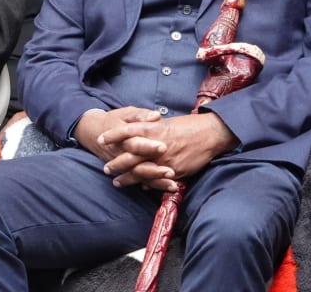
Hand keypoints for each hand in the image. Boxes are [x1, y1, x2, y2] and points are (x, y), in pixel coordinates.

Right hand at [74, 107, 175, 189]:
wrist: (94, 132)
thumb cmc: (115, 120)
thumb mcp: (126, 114)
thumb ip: (141, 115)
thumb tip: (156, 116)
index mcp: (123, 138)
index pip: (135, 144)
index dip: (148, 146)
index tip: (163, 147)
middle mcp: (122, 154)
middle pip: (137, 164)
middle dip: (154, 169)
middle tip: (170, 172)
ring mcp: (123, 165)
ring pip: (139, 175)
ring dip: (156, 181)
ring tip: (172, 184)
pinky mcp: (127, 171)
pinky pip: (141, 181)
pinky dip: (155, 186)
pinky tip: (170, 188)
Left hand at [99, 112, 237, 190]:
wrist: (210, 133)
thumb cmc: (186, 126)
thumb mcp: (164, 123)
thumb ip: (148, 129)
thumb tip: (133, 136)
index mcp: (152, 129)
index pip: (127, 131)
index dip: (113, 135)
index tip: (100, 139)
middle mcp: (155, 145)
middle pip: (130, 156)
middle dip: (116, 164)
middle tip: (105, 169)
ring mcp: (164, 160)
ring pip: (141, 172)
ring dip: (127, 179)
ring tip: (116, 183)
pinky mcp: (174, 171)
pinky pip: (157, 180)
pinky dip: (148, 184)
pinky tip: (141, 187)